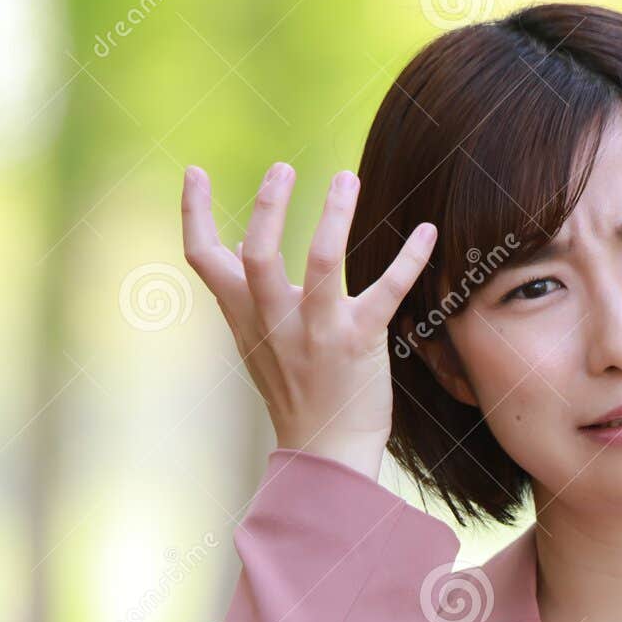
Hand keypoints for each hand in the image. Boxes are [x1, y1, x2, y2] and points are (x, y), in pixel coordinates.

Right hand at [180, 162, 436, 480]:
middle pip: (258, 255)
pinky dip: (409, 259)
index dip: (194, 213)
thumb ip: (247, 298)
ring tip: (346, 178)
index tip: (195, 171)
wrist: (326, 453)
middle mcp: (275, 322)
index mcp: (245, 317)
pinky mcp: (359, 343)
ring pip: (322, 263)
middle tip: (283, 168)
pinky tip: (427, 231)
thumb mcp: (258, 344)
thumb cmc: (296, 393)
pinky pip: (386, 292)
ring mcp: (318, 333)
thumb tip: (240, 247)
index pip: (203, 260)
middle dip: (270, 208)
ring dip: (335, 217)